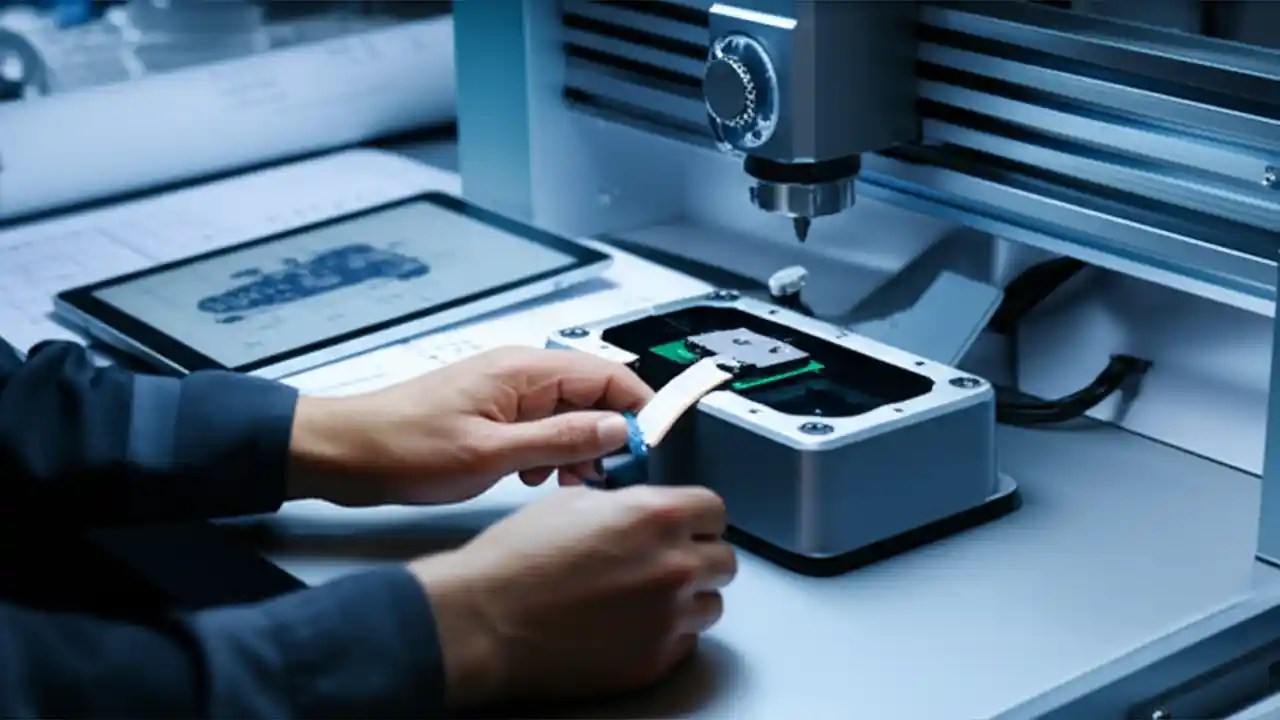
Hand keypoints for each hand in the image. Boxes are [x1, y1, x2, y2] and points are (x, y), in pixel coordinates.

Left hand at [286, 347, 652, 505]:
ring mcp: (506, 392)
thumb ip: (560, 439)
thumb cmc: (405, 449)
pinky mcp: (493, 413)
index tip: (649, 447)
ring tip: (561, 480)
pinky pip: (541, 425)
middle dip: (607, 433)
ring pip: (569, 412)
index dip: (637, 408)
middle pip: (592, 392)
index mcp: (525, 370)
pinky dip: (549, 450)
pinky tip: (533, 476)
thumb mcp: (491, 454)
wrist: (344, 453)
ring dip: (577, 446)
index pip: (608, 374)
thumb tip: (618, 429)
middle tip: (601, 475)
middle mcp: (520, 373)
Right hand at [410, 484, 735, 708]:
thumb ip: (625, 504)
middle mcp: (673, 567)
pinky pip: (685, 642)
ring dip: (688, 598)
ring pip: (710, 605)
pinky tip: (631, 624)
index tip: (688, 525)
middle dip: (699, 557)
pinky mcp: (654, 660)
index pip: (714, 510)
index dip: (697, 517)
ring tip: (645, 597)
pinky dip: (668, 633)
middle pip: (724, 560)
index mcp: (656, 517)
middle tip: (667, 561)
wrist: (484, 620)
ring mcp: (668, 618)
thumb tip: (641, 512)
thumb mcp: (573, 502)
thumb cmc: (515, 560)